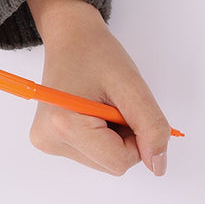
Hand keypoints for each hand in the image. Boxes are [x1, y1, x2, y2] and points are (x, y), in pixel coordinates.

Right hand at [26, 0, 169, 176]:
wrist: (71, 37)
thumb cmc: (98, 54)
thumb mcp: (133, 87)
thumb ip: (151, 127)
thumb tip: (158, 166)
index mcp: (64, 126)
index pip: (120, 162)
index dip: (137, 139)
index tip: (129, 109)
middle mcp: (48, 140)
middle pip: (112, 164)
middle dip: (125, 137)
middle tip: (115, 103)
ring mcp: (47, 143)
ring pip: (106, 161)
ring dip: (115, 137)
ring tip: (103, 104)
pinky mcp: (50, 141)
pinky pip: (94, 154)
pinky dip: (104, 137)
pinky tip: (94, 111)